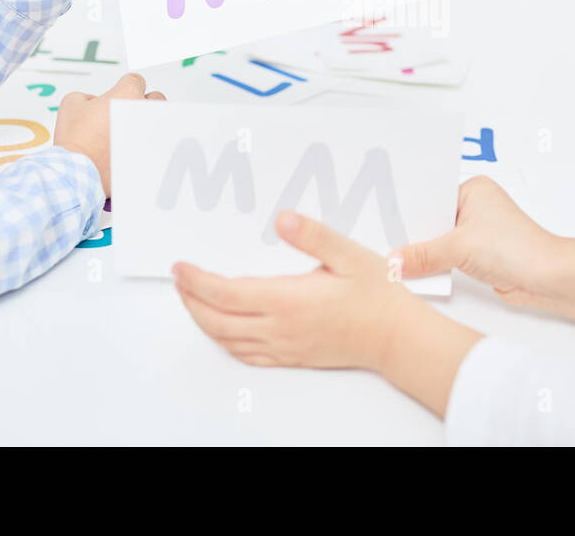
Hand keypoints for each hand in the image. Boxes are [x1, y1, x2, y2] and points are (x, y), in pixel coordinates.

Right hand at [52, 72, 164, 196]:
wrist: (77, 172)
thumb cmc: (75, 140)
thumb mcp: (72, 104)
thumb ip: (89, 96)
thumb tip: (96, 102)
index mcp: (126, 95)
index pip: (135, 81)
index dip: (125, 87)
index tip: (119, 95)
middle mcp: (144, 111)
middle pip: (155, 99)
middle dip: (143, 104)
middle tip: (127, 114)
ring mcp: (151, 133)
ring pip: (161, 122)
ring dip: (148, 125)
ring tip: (132, 134)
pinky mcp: (153, 154)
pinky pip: (157, 146)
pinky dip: (148, 147)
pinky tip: (134, 152)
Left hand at [175, 209, 482, 419]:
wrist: (396, 336)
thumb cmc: (376, 295)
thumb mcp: (348, 254)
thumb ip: (313, 235)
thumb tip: (282, 218)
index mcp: (287, 300)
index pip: (225, 293)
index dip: (196, 281)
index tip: (180, 267)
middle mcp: (279, 328)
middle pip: (216, 320)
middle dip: (190, 300)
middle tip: (179, 280)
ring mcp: (284, 346)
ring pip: (227, 340)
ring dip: (203, 320)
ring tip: (192, 300)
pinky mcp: (291, 356)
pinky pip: (246, 355)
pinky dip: (225, 342)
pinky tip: (223, 331)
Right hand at [392, 176, 574, 328]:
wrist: (549, 279)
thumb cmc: (519, 248)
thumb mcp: (460, 247)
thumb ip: (423, 254)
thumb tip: (395, 261)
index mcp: (473, 189)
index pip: (430, 196)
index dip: (408, 208)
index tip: (382, 218)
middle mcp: (475, 206)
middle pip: (432, 219)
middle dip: (414, 233)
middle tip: (384, 242)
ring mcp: (476, 231)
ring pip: (438, 240)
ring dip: (424, 252)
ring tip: (396, 259)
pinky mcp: (477, 254)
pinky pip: (446, 257)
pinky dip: (434, 265)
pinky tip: (417, 271)